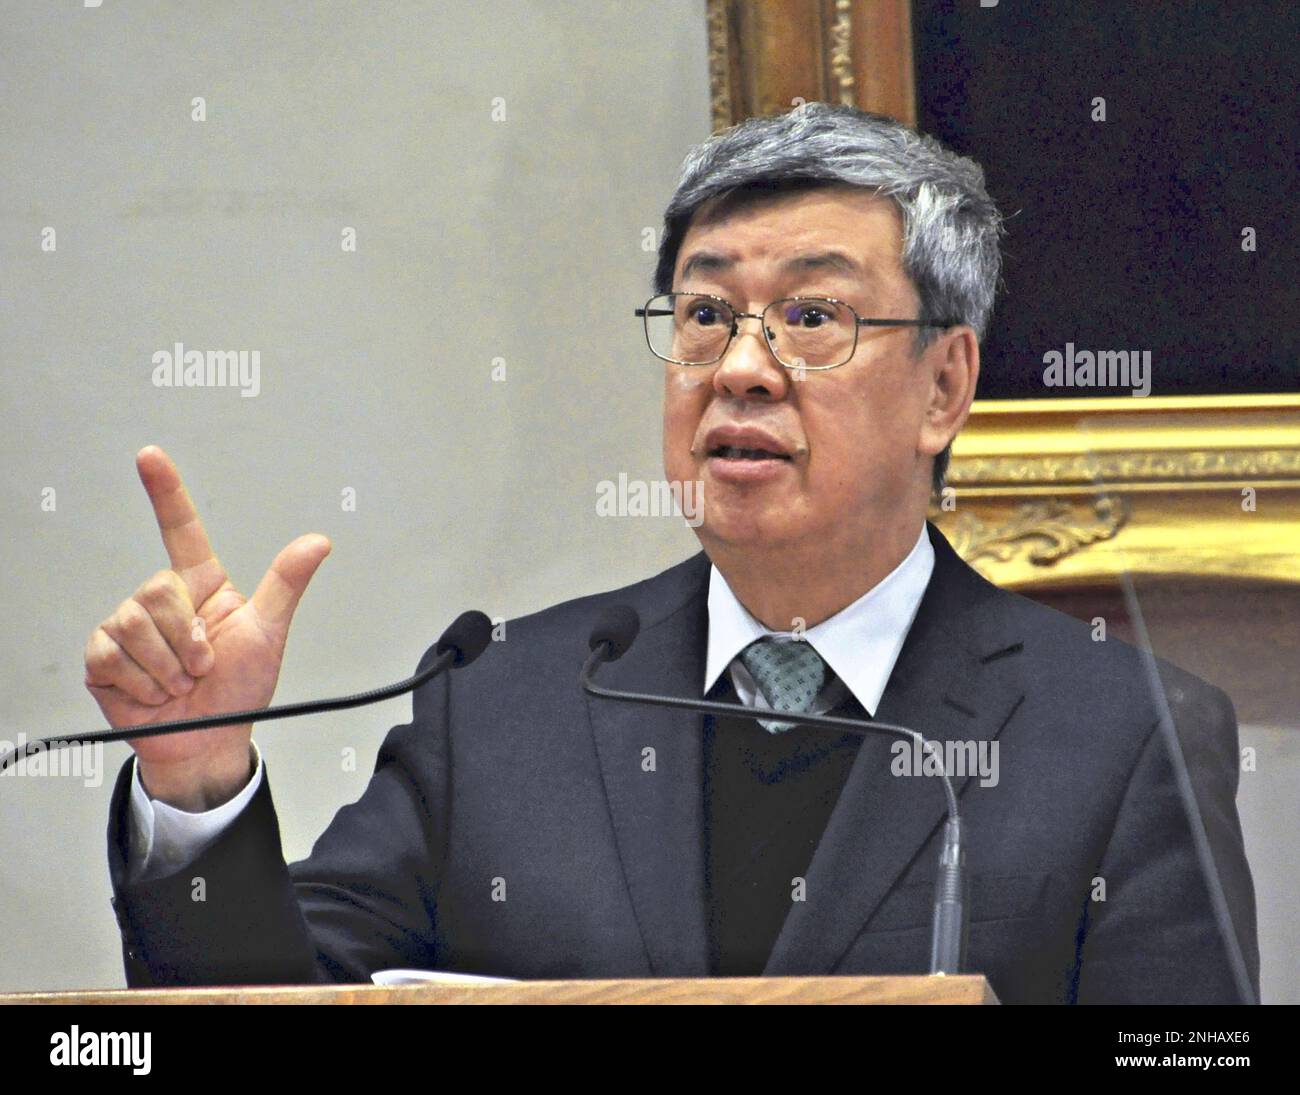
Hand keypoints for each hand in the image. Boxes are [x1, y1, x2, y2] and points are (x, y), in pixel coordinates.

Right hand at [84, 446, 329, 809]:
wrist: (208, 742)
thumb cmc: (239, 689)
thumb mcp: (268, 634)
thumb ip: (286, 584)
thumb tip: (318, 541)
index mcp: (202, 586)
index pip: (181, 530)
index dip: (166, 492)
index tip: (150, 456)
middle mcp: (163, 600)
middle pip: (161, 589)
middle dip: (189, 637)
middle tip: (203, 666)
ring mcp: (129, 626)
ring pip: (137, 623)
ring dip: (169, 665)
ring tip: (182, 683)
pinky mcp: (103, 657)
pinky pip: (114, 656)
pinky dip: (143, 683)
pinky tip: (154, 694)